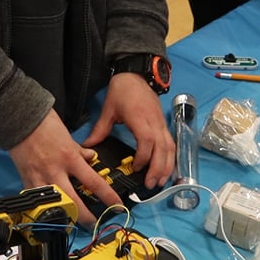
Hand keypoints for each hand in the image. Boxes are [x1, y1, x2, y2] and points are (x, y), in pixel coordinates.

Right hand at [10, 110, 116, 222]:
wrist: (21, 120)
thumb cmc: (44, 124)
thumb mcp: (68, 136)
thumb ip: (79, 151)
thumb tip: (90, 158)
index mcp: (70, 158)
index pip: (94, 182)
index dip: (107, 196)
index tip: (116, 205)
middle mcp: (56, 171)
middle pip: (74, 201)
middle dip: (85, 216)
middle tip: (93, 223)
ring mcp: (41, 178)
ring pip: (55, 205)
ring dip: (65, 216)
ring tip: (72, 223)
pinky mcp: (27, 180)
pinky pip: (37, 199)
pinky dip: (44, 207)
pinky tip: (50, 213)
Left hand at [82, 73, 175, 191]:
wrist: (136, 75)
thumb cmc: (122, 91)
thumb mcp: (108, 109)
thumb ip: (100, 130)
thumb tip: (88, 147)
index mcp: (139, 117)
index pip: (147, 140)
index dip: (143, 156)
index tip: (135, 168)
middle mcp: (154, 122)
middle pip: (162, 148)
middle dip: (158, 168)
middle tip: (150, 185)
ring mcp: (161, 123)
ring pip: (170, 148)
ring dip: (167, 166)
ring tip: (160, 182)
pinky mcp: (164, 125)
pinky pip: (171, 144)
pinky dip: (170, 158)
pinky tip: (166, 170)